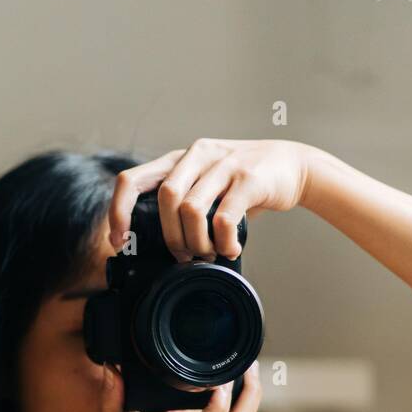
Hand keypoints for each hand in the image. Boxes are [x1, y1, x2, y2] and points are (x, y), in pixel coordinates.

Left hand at [108, 138, 313, 261]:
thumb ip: (184, 202)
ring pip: (191, 210)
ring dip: (196, 242)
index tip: (120, 240)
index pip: (132, 180)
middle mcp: (197, 155)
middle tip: (184, 256)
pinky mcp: (248, 179)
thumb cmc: (244, 182)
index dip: (119, 211)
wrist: (292, 166)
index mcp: (179, 159)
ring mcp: (223, 164)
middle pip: (164, 200)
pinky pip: (223, 218)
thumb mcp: (206, 184)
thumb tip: (159, 245)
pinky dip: (223, 242)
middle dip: (170, 237)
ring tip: (209, 253)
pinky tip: (230, 249)